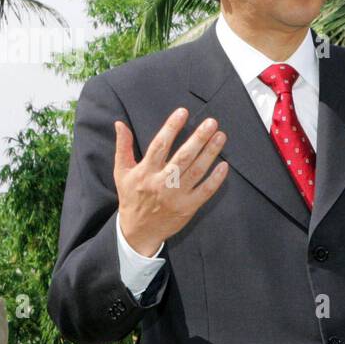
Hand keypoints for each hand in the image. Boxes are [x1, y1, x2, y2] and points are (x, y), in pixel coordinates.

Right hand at [115, 108, 227, 255]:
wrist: (138, 231)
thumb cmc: (131, 197)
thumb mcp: (122, 172)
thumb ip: (123, 147)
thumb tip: (120, 124)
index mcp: (145, 172)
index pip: (160, 145)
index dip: (171, 127)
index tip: (183, 112)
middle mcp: (161, 183)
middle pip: (183, 157)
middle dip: (198, 138)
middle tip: (211, 122)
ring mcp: (176, 196)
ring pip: (196, 171)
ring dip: (210, 153)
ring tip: (221, 136)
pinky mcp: (188, 207)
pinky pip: (205, 191)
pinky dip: (216, 179)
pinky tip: (224, 165)